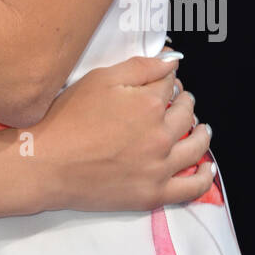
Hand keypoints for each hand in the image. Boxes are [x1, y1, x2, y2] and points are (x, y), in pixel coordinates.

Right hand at [15, 55, 214, 212]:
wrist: (48, 163)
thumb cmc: (67, 119)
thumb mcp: (100, 79)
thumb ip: (140, 67)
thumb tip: (171, 61)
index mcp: (149, 104)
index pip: (170, 84)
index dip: (169, 78)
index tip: (167, 78)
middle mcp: (160, 135)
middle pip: (186, 114)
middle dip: (186, 102)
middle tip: (182, 99)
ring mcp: (159, 167)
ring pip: (195, 147)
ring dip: (201, 133)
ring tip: (202, 129)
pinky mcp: (153, 193)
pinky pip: (191, 188)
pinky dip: (204, 177)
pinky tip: (207, 169)